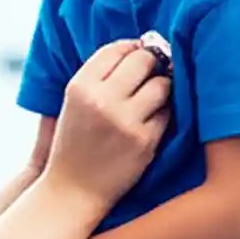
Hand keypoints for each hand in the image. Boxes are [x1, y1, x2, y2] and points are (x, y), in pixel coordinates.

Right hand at [40, 40, 171, 212]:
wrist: (72, 190)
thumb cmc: (74, 143)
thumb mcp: (73, 103)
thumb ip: (98, 76)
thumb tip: (136, 48)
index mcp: (79, 86)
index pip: (115, 49)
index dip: (131, 47)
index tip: (138, 53)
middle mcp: (101, 100)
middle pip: (142, 60)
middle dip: (151, 63)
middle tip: (151, 71)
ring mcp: (124, 121)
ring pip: (161, 84)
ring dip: (161, 88)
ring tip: (152, 97)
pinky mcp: (144, 141)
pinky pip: (167, 113)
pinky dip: (162, 114)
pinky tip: (150, 121)